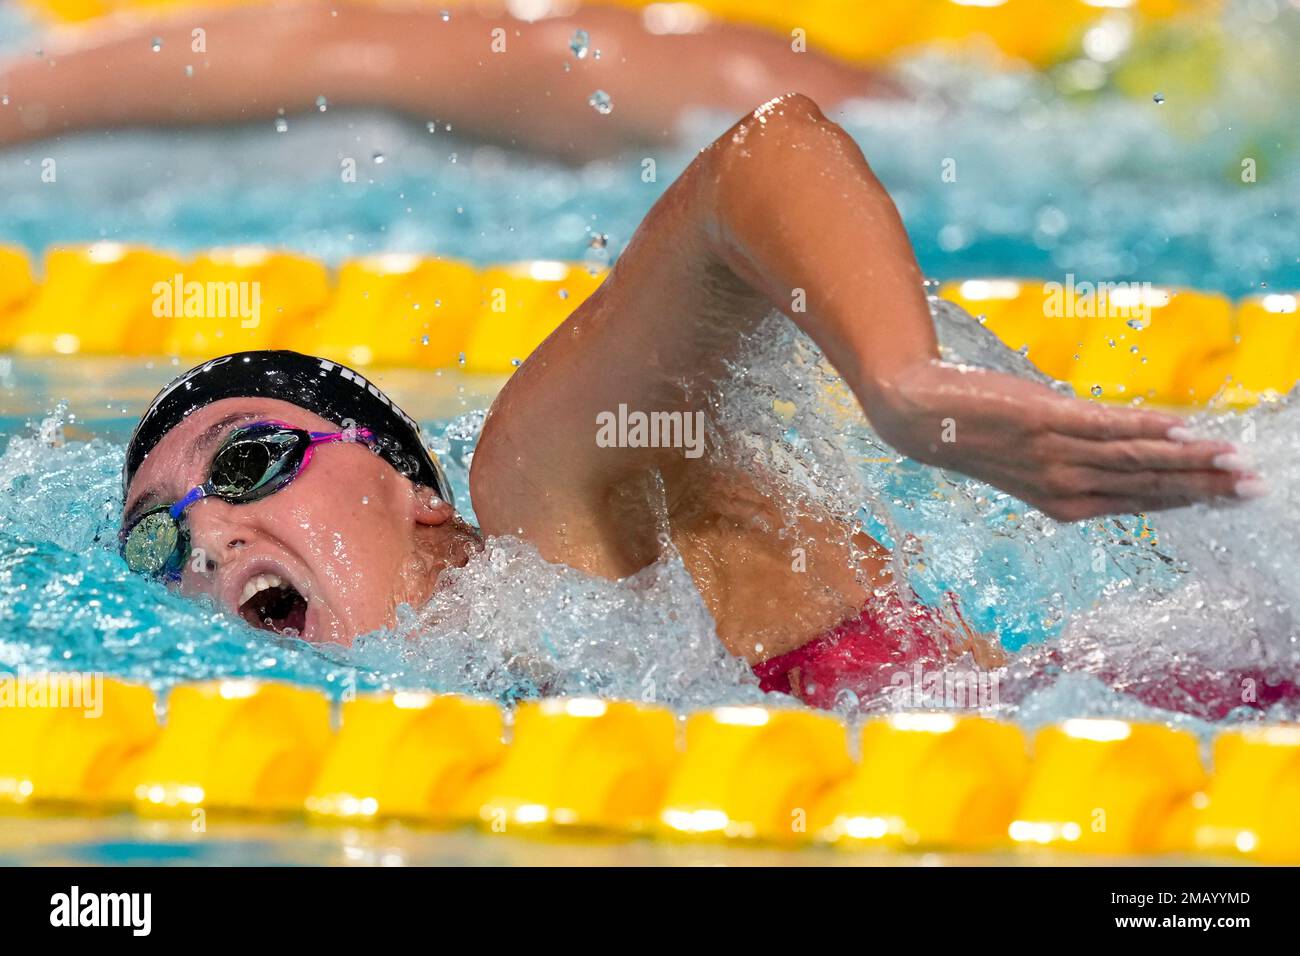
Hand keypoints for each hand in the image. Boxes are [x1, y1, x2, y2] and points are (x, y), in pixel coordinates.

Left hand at [865, 360, 1259, 520]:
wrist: (920, 417)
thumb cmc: (981, 436)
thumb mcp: (1035, 458)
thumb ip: (1083, 462)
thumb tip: (1136, 451)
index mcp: (1065, 502)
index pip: (1142, 501)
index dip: (1192, 498)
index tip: (1237, 496)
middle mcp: (1064, 485)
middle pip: (1148, 485)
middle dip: (1205, 486)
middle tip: (1256, 487)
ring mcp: (1054, 455)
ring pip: (1134, 460)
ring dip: (1189, 459)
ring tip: (1234, 460)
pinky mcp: (1044, 420)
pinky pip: (1104, 428)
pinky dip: (1144, 429)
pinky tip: (1181, 430)